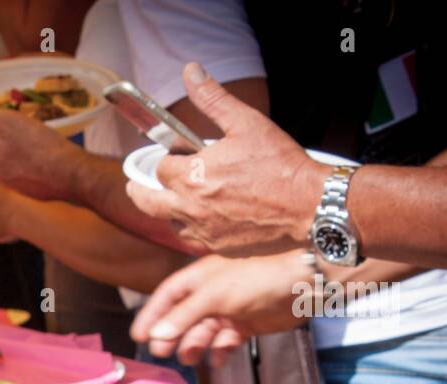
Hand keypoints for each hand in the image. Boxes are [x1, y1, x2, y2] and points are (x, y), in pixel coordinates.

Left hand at [0, 98, 87, 201]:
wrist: (70, 174)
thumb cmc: (39, 146)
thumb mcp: (10, 122)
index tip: (1, 130)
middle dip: (3, 149)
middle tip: (19, 137)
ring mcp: (17, 189)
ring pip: (11, 170)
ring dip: (18, 160)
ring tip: (34, 149)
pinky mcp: (34, 195)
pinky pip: (28, 181)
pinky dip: (33, 172)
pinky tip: (45, 164)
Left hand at [125, 63, 326, 256]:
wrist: (309, 206)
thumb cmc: (280, 165)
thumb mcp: (245, 123)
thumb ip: (213, 100)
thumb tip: (191, 72)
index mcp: (192, 177)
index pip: (160, 168)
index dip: (166, 160)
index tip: (176, 155)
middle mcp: (191, 208)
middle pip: (147, 202)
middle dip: (139, 191)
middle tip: (136, 186)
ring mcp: (203, 232)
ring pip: (171, 223)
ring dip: (170, 211)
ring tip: (178, 199)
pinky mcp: (218, 248)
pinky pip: (195, 239)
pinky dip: (194, 227)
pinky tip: (205, 217)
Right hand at [131, 251, 314, 365]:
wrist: (304, 283)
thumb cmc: (256, 278)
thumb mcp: (215, 295)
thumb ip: (184, 316)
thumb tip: (156, 336)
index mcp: (200, 278)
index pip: (167, 296)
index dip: (152, 315)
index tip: (139, 337)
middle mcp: (212, 294)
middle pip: (183, 317)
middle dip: (172, 334)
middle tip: (162, 353)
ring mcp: (229, 310)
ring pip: (203, 332)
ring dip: (195, 345)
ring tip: (190, 357)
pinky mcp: (247, 325)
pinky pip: (226, 341)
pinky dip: (220, 351)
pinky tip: (217, 359)